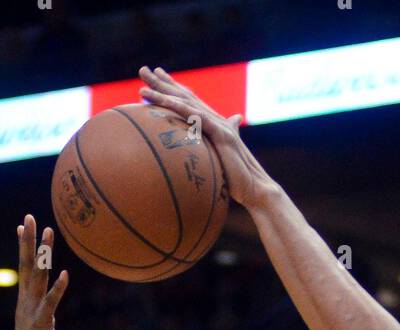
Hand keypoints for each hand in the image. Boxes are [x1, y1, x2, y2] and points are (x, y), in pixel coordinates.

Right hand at [11, 216, 67, 329]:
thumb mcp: (38, 326)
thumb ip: (43, 311)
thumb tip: (50, 302)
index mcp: (25, 301)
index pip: (23, 268)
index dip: (23, 246)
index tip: (22, 224)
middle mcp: (26, 302)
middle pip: (26, 265)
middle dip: (28, 240)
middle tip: (30, 216)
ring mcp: (33, 311)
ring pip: (37, 277)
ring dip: (43, 254)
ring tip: (48, 233)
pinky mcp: (42, 324)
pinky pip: (51, 303)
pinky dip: (58, 288)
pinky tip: (66, 274)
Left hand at [139, 66, 275, 209]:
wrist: (257, 189)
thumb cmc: (239, 182)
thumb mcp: (221, 165)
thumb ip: (213, 155)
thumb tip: (207, 161)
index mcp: (215, 126)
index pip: (191, 102)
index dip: (174, 88)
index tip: (157, 77)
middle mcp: (216, 120)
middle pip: (185, 96)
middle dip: (164, 82)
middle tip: (143, 70)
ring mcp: (219, 126)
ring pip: (186, 103)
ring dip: (164, 92)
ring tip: (143, 85)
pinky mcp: (221, 134)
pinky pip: (195, 117)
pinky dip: (178, 107)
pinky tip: (163, 100)